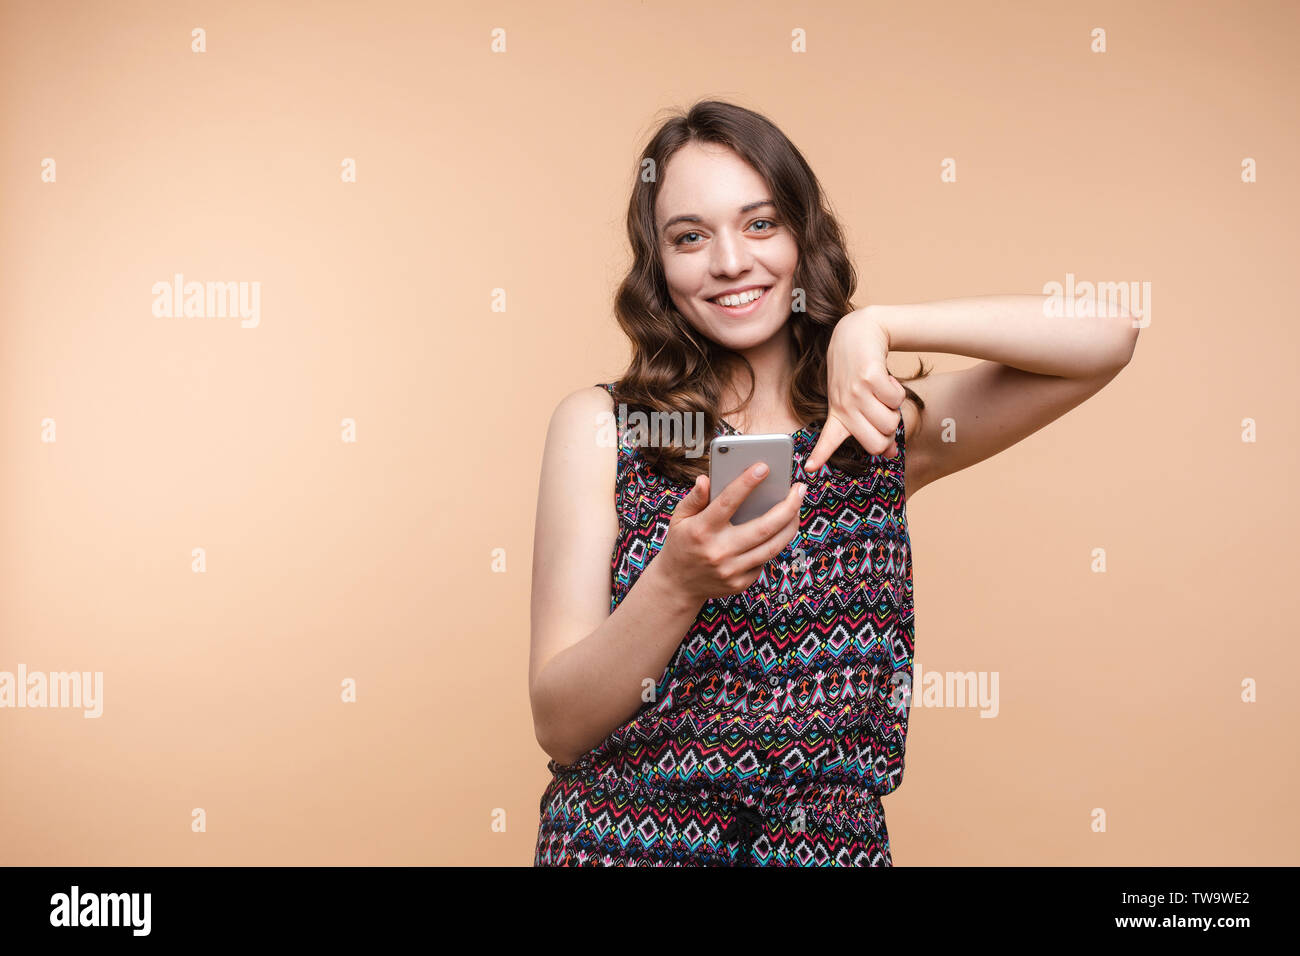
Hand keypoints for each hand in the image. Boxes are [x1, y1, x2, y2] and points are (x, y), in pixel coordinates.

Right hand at [654, 464, 807, 604]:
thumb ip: (693, 498)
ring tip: (798, 507)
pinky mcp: (740, 583)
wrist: (677, 586)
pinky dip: (775, 543)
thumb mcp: (679, 518)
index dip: (746, 483)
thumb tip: (705, 479)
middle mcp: (719, 551)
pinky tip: (782, 529)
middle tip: (800, 488)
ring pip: (772, 546)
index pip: (727, 502)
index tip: (764, 466)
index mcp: (701, 530)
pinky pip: (765, 560)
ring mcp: (731, 570)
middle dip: (787, 506)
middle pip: (763, 527)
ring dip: (791, 525)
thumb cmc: (681, 543)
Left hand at [804, 307, 905, 472]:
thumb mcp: (856, 399)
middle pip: (877, 444)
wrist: (859, 332)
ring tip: (882, 393)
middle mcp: (844, 405)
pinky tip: (885, 379)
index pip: (828, 441)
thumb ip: (871, 427)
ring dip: (895, 409)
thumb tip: (890, 453)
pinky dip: (897, 389)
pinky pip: (896, 399)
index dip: (819, 456)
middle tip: (885, 414)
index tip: (809, 469)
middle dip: (889, 434)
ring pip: (890, 423)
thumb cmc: (858, 371)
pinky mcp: (869, 377)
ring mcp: (855, 392)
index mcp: (837, 413)